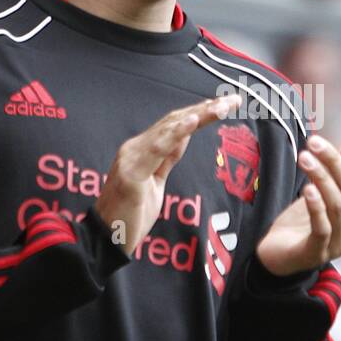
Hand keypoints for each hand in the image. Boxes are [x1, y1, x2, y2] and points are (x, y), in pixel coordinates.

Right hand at [95, 94, 241, 253]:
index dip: (200, 112)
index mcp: (141, 149)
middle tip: (234, 100)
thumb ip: (166, 159)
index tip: (225, 104)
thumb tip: (183, 137)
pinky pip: (158, 148)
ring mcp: (131, 158)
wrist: (107, 239)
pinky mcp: (131, 173)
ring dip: (199, 115)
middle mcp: (134, 148)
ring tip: (222, 106)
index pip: (174, 124)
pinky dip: (177, 132)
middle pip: (175, 121)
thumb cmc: (129, 215)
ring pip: (170, 129)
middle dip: (206, 109)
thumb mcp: (155, 182)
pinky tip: (194, 119)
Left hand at [255, 138, 340, 276]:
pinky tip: (307, 188)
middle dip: (335, 162)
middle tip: (314, 143)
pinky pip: (322, 228)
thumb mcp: (327, 194)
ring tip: (304, 157)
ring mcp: (338, 245)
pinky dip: (316, 206)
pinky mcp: (315, 254)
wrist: (277, 254)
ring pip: (338, 205)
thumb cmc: (304, 221)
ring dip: (320, 176)